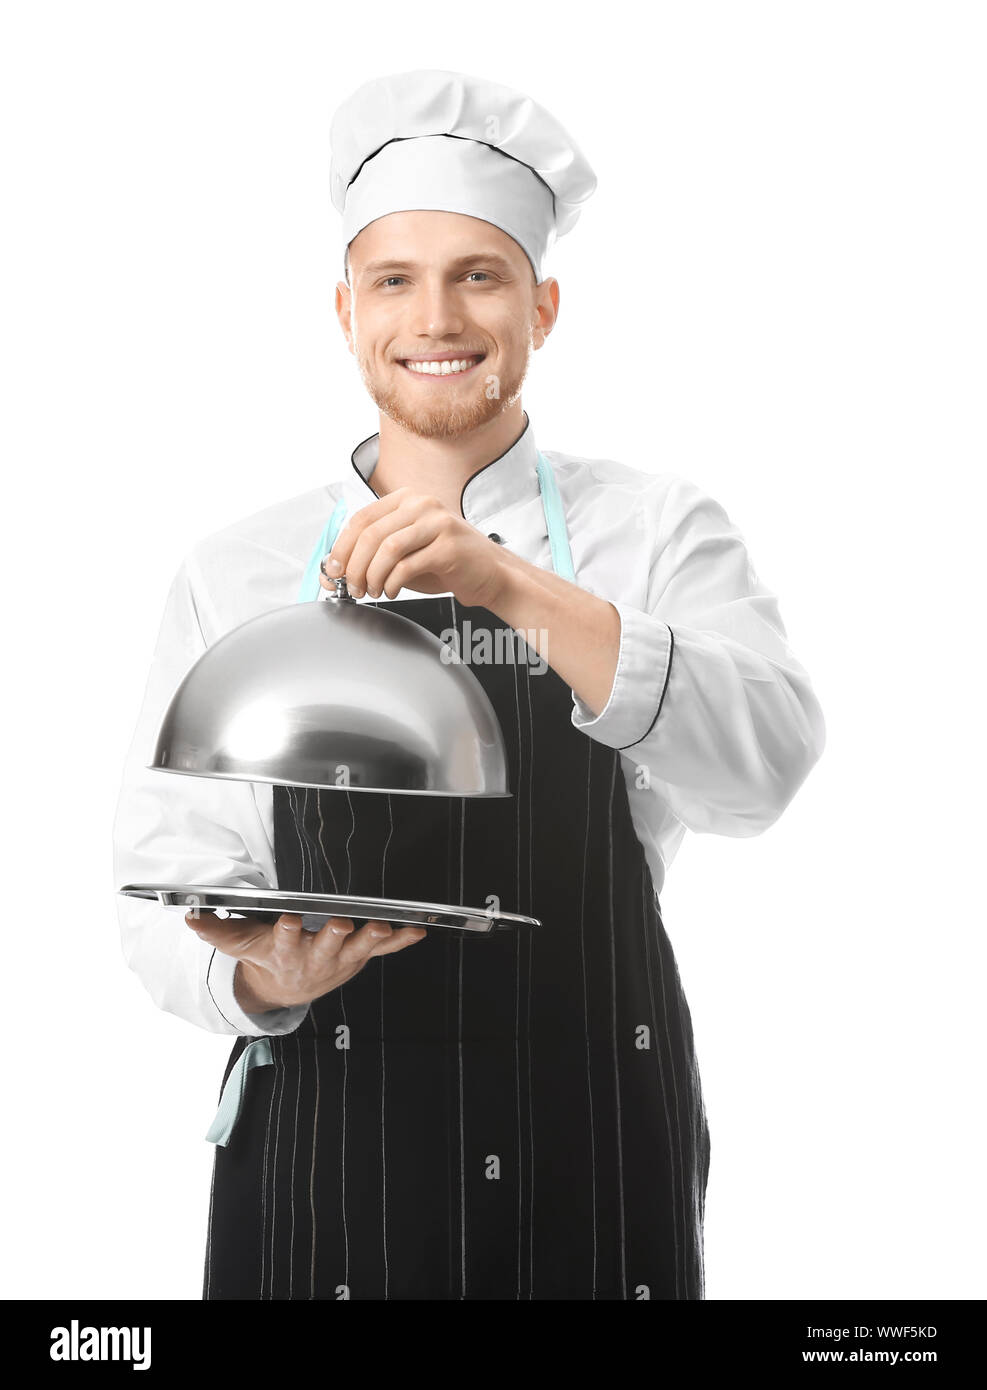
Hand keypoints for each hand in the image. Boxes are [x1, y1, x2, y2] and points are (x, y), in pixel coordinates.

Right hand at [186, 909, 427, 1010]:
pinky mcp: (359, 957)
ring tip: (384, 926)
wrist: (287, 987)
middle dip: (334, 935)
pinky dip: (401, 942)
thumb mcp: (240, 945)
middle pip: (326, 946)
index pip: (284, 941)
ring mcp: (340, 959)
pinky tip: (417, 932)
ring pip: (359, 948)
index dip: (287, 932)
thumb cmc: (266, 957)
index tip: (290, 920)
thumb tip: (188, 916)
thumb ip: (217, 929)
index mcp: (285, 951)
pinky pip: (383, 950)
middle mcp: (315, 957)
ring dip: (373, 938)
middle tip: (341, 923)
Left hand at [319, 487, 509, 607]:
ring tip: (371, 590)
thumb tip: (334, 572)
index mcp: (407, 499)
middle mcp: (422, 504)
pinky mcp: (449, 546)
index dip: (341, 547)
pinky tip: (390, 591)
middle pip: (370, 533)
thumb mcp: (406, 551)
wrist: (491, 573)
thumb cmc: (447, 562)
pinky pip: (407, 566)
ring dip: (371, 576)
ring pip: (387, 548)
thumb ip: (373, 555)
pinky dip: (391, 583)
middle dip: (354, 566)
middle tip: (352, 587)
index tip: (333, 571)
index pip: (361, 518)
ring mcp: (438, 523)